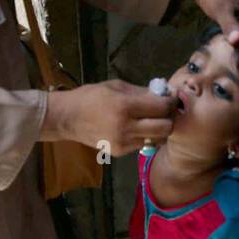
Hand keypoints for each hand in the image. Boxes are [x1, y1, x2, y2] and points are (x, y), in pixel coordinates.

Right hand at [42, 80, 176, 156]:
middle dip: (169, 118)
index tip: (171, 98)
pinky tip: (138, 128)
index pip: (161, 107)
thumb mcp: (116, 87)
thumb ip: (141, 92)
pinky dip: (146, 136)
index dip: (170, 102)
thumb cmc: (91, 96)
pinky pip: (143, 145)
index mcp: (125, 106)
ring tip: (154, 120)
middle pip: (165, 128)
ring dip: (160, 130)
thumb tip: (164, 94)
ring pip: (157, 140)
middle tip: (165, 111)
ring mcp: (123, 142)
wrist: (68, 118)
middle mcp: (126, 127)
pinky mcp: (120, 152)